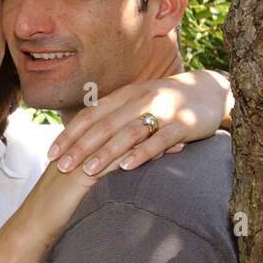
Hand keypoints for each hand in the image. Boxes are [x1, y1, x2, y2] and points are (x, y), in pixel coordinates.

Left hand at [46, 70, 233, 174]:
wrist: (211, 92)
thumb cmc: (167, 103)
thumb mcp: (137, 104)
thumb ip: (113, 117)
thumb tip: (81, 138)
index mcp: (125, 95)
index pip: (91, 115)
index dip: (69, 134)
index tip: (51, 154)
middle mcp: (140, 99)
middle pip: (104, 125)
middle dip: (80, 147)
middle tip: (61, 167)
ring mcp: (163, 110)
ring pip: (128, 132)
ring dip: (105, 153)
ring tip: (87, 171)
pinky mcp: (184, 123)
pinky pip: (160, 139)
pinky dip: (142, 153)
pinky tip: (126, 166)